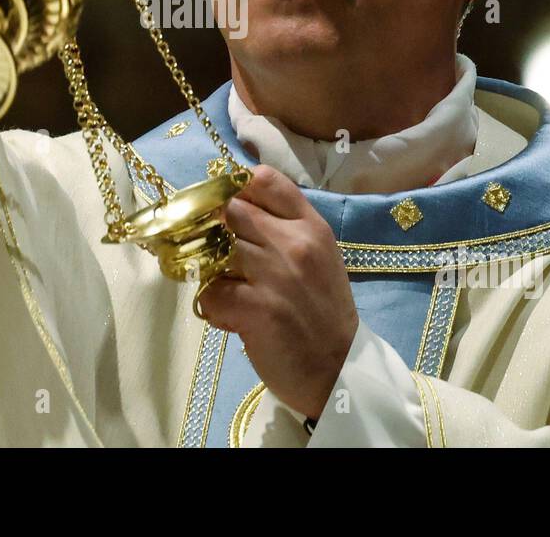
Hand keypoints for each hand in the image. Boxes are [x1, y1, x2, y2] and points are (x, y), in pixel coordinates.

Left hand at [197, 165, 358, 419]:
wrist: (338, 369)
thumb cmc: (323, 311)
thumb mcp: (317, 257)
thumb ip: (283, 229)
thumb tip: (232, 207)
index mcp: (312, 226)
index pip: (263, 180)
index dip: (235, 189)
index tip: (228, 208)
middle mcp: (294, 243)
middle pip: (230, 211)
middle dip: (216, 231)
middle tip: (216, 253)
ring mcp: (274, 274)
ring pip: (215, 249)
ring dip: (213, 270)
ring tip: (228, 289)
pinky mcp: (256, 308)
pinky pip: (210, 291)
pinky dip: (213, 305)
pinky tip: (231, 316)